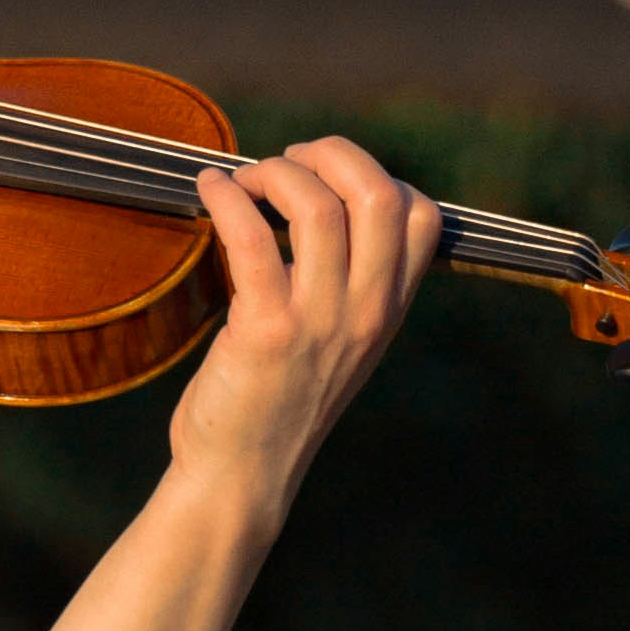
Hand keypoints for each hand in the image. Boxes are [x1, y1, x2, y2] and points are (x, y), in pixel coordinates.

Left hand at [166, 138, 441, 521]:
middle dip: (331, 155)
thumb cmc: (277, 402)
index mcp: (388, 311)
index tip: (328, 177)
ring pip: (316, 206)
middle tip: (287, 162)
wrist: (242, 475)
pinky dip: (227, 197)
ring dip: (273, 173)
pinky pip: (251, 238)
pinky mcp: (266, 331)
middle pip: (379, 194)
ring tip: (244, 181)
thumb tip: (318, 203)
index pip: (420, 216)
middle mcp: (365, 312)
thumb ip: (347, 286)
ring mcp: (319, 322)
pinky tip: (209, 189)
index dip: (378, 174)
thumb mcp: (338, 343)